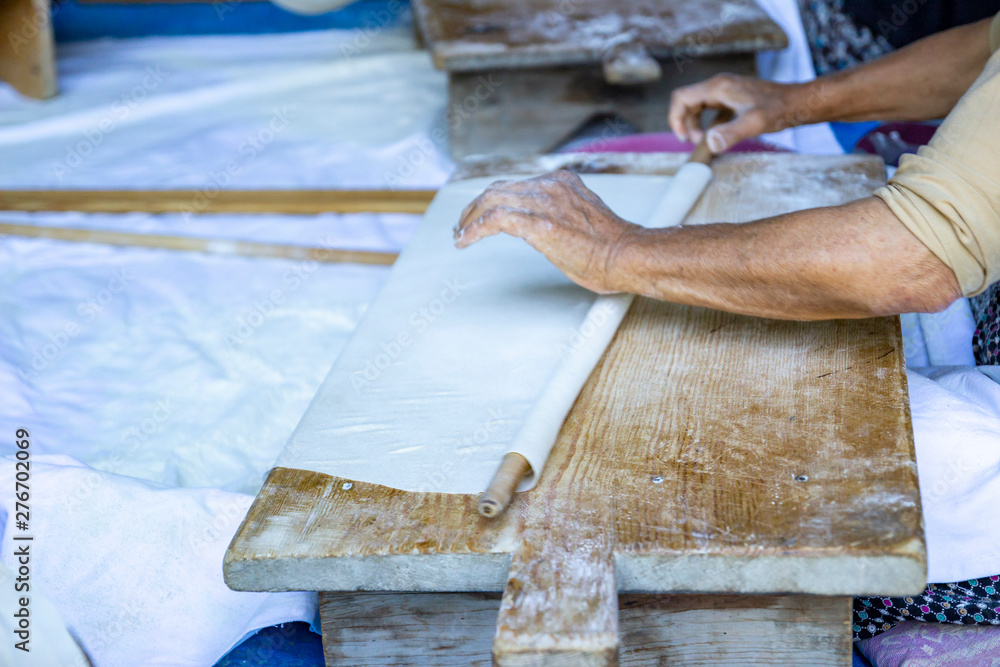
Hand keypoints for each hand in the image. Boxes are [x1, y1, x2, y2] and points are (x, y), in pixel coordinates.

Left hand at [453, 170, 640, 293]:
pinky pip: (495, 220)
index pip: (515, 184)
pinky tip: (465, 240)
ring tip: (459, 234)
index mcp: (562, 182)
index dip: (492, 199)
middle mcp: (550, 186)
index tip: (480, 215)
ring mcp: (544, 202)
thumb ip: (561, 213)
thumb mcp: (582, 218)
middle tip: (461, 225)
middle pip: (498, 189)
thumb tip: (544, 228)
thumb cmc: (610, 247)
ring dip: (469, 218)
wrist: (626, 255)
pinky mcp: (538, 223)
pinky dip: (474, 229)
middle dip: (474, 207)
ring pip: (492, 200)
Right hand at [668, 74, 799, 152]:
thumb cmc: (779, 110)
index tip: (685, 139)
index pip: (681, 98)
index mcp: (718, 87)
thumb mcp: (755, 123)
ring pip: (698, 106)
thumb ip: (731, 133)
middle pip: (687, 102)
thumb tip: (709, 144)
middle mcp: (719, 85)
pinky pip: (711, 109)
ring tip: (707, 141)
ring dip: (696, 125)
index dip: (675, 119)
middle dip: (686, 125)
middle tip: (698, 143)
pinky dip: (709, 123)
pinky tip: (719, 136)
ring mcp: (726, 90)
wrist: (799, 102)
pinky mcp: (734, 98)